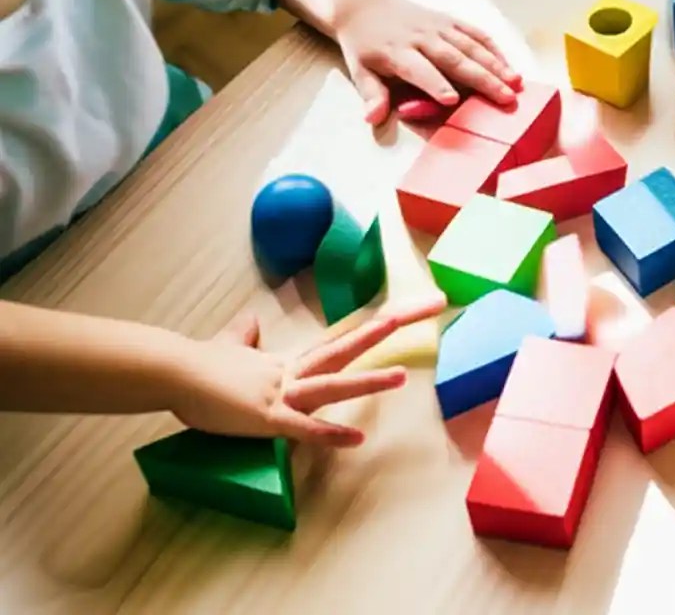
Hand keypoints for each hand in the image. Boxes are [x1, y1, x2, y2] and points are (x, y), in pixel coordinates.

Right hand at [169, 305, 432, 446]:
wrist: (170, 372)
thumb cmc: (198, 366)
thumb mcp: (229, 349)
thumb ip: (244, 337)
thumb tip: (249, 322)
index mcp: (292, 360)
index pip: (344, 336)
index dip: (377, 323)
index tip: (409, 309)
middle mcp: (295, 371)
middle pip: (351, 345)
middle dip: (392, 326)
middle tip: (433, 306)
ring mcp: (283, 393)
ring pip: (332, 384)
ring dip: (367, 381)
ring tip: (401, 376)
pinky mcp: (267, 418)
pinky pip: (304, 429)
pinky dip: (330, 434)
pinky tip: (357, 438)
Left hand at [334, 0, 522, 124]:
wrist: (366, 3)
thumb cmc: (364, 45)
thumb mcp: (359, 70)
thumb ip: (371, 94)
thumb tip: (372, 117)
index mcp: (397, 52)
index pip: (419, 69)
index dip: (435, 84)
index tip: (452, 100)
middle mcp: (421, 37)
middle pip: (454, 59)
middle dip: (481, 79)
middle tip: (505, 98)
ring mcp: (438, 26)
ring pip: (471, 45)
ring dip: (496, 64)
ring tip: (516, 82)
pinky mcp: (449, 20)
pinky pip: (475, 33)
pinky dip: (494, 49)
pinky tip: (510, 66)